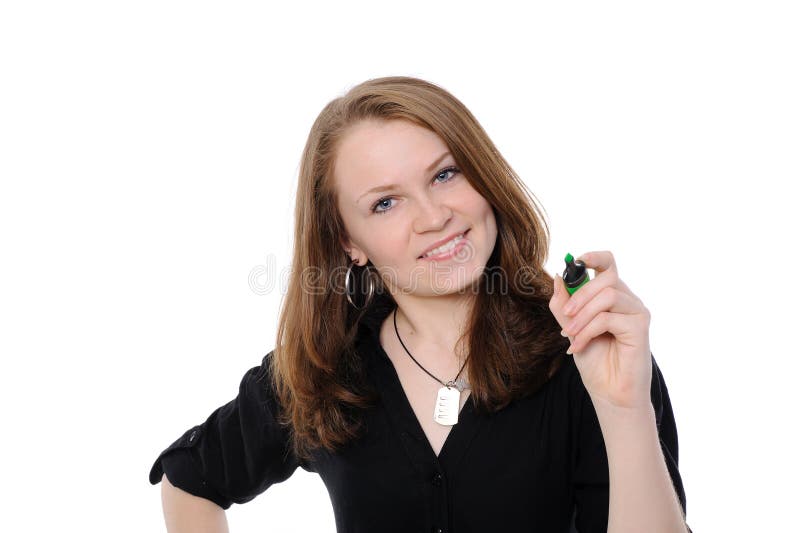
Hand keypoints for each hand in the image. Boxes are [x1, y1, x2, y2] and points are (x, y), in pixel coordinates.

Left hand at [549, 251, 652, 410]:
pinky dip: (587, 331)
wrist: (609, 392)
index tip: (576, 262)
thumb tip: (557, 277)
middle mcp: (628, 300)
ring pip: (607, 296)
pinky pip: (608, 318)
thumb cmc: (595, 360)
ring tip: (570, 335)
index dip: (593, 257)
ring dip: (582, 316)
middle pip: (606, 278)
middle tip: (565, 316)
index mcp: (613, 297)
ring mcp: (637, 312)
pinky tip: (578, 346)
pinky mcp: (640, 327)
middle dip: (580, 295)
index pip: (609, 264)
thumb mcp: (571, 328)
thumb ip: (563, 304)